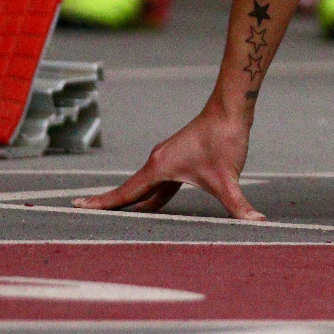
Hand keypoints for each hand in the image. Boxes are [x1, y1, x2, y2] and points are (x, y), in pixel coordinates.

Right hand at [74, 108, 262, 219]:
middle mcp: (158, 162)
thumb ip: (239, 206)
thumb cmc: (225, 139)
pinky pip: (158, 183)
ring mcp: (167, 159)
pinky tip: (151, 206)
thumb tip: (256, 225)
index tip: (77, 208)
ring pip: (143, 187)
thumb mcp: (229, 179)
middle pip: (128, 190)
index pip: (125, 193)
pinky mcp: (179, 159)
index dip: (102, 204)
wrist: (231, 109)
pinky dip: (150, 196)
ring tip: (114, 218)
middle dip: (107, 205)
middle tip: (82, 215)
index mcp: (159, 167)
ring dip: (130, 201)